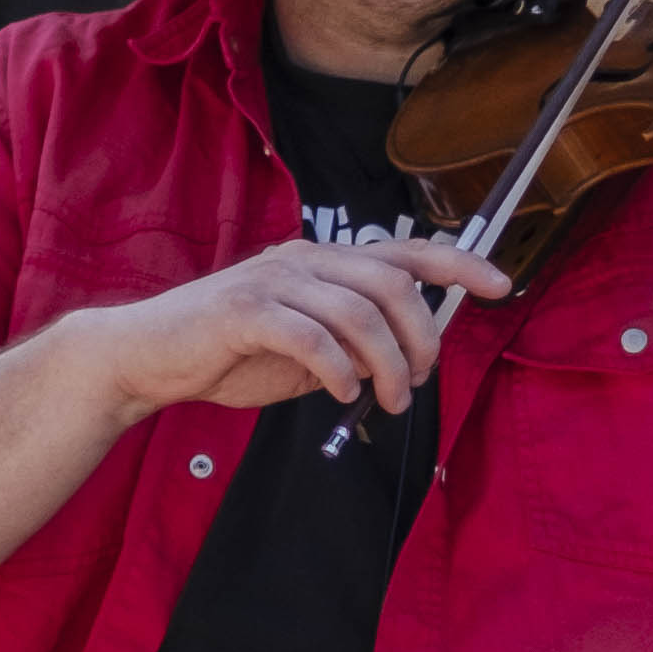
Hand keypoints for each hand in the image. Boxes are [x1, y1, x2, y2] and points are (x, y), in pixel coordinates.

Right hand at [80, 232, 510, 426]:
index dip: (458, 265)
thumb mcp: (307, 348)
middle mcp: (304, 259)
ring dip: (388, 363)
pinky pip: (312, 337)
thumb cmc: (230, 353)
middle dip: (422, 335)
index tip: (502, 285)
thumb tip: (403, 361)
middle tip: (418, 381)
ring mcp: (273, 282)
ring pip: (358, 312)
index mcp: (323, 262)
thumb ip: (352, 344)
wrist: (150, 357)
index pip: (404, 252)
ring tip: (389, 399)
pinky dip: (340, 369)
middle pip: (392, 283)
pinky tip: (344, 391)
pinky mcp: (245, 313)